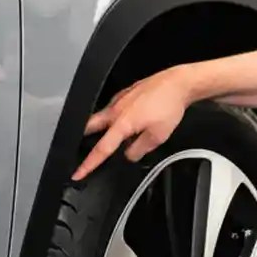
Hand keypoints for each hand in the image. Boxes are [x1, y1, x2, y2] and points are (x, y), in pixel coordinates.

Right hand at [72, 67, 195, 180]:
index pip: (101, 149)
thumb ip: (139, 149)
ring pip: (101, 116)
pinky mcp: (126, 93)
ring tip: (109, 138)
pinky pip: (113, 108)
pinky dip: (113, 118)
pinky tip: (124, 123)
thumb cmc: (169, 105)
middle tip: (80, 150)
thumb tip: (129, 155)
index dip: (88, 164)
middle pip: (90, 126)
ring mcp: (120, 99)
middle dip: (82, 138)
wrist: (179, 83)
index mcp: (122, 123)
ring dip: (100, 128)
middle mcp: (116, 110)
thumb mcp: (158, 136)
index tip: (78, 173)